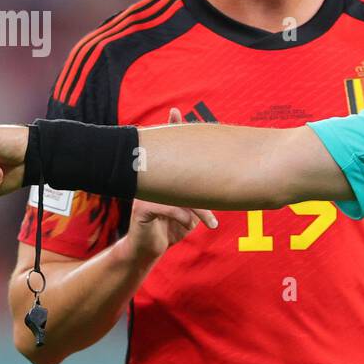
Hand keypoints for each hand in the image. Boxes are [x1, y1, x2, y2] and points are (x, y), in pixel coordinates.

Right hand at [125, 108, 217, 262]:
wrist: (148, 251)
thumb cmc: (171, 228)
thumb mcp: (190, 212)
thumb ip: (199, 199)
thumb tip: (221, 192)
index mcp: (164, 182)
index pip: (169, 154)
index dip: (171, 132)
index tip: (176, 112)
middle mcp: (152, 184)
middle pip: (168, 164)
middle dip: (175, 144)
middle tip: (179, 121)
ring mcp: (144, 194)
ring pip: (179, 193)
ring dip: (198, 209)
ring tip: (211, 223)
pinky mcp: (142, 209)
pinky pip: (169, 208)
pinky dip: (184, 218)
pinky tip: (189, 226)